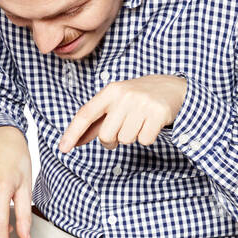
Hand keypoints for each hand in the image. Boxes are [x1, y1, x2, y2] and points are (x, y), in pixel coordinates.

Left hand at [58, 75, 186, 152]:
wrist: (175, 88)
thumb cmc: (140, 99)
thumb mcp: (116, 104)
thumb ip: (96, 122)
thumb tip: (75, 141)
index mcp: (111, 91)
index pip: (85, 114)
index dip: (72, 133)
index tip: (63, 149)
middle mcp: (124, 95)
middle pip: (106, 135)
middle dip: (112, 140)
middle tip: (124, 129)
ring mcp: (142, 104)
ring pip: (125, 140)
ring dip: (132, 137)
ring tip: (140, 122)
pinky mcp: (158, 113)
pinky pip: (144, 140)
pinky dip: (147, 137)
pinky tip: (152, 124)